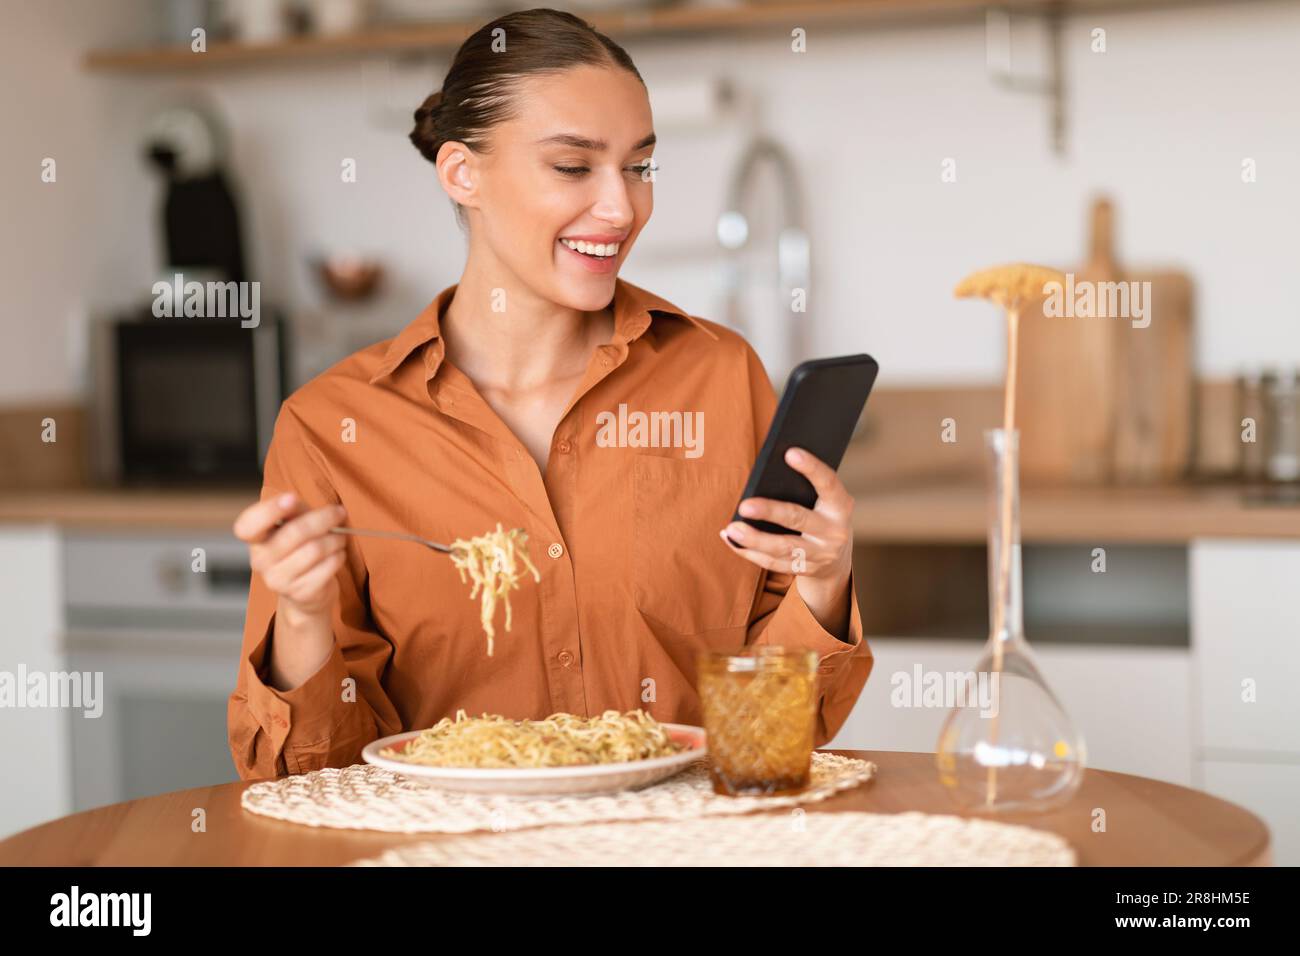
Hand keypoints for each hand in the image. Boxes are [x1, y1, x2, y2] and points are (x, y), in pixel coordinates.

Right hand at [234, 493, 347, 618]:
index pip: (247, 526)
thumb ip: (293, 510)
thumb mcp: (294, 523)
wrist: (307, 591)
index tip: (292, 497)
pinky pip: (328, 566)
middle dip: (324, 518)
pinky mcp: (300, 593)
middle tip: (339, 513)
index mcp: (256, 540)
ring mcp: (278, 580)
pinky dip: (339, 556)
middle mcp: (261, 561)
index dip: (269, 510)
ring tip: (339, 537)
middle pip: (295, 532)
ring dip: (336, 539)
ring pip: (316, 549)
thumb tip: (293, 501)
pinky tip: (337, 554)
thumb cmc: (301, 548)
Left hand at [720, 447, 853, 634]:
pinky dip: (748, 552)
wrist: (837, 561)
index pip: (828, 484)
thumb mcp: (825, 502)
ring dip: (754, 539)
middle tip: (745, 505)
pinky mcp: (803, 570)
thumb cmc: (822, 516)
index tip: (790, 453)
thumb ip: (805, 488)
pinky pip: (772, 563)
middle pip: (799, 519)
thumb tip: (766, 474)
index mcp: (841, 506)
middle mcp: (834, 532)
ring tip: (731, 528)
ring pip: (783, 548)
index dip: (812, 468)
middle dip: (770, 512)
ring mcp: (819, 554)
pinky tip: (731, 539)